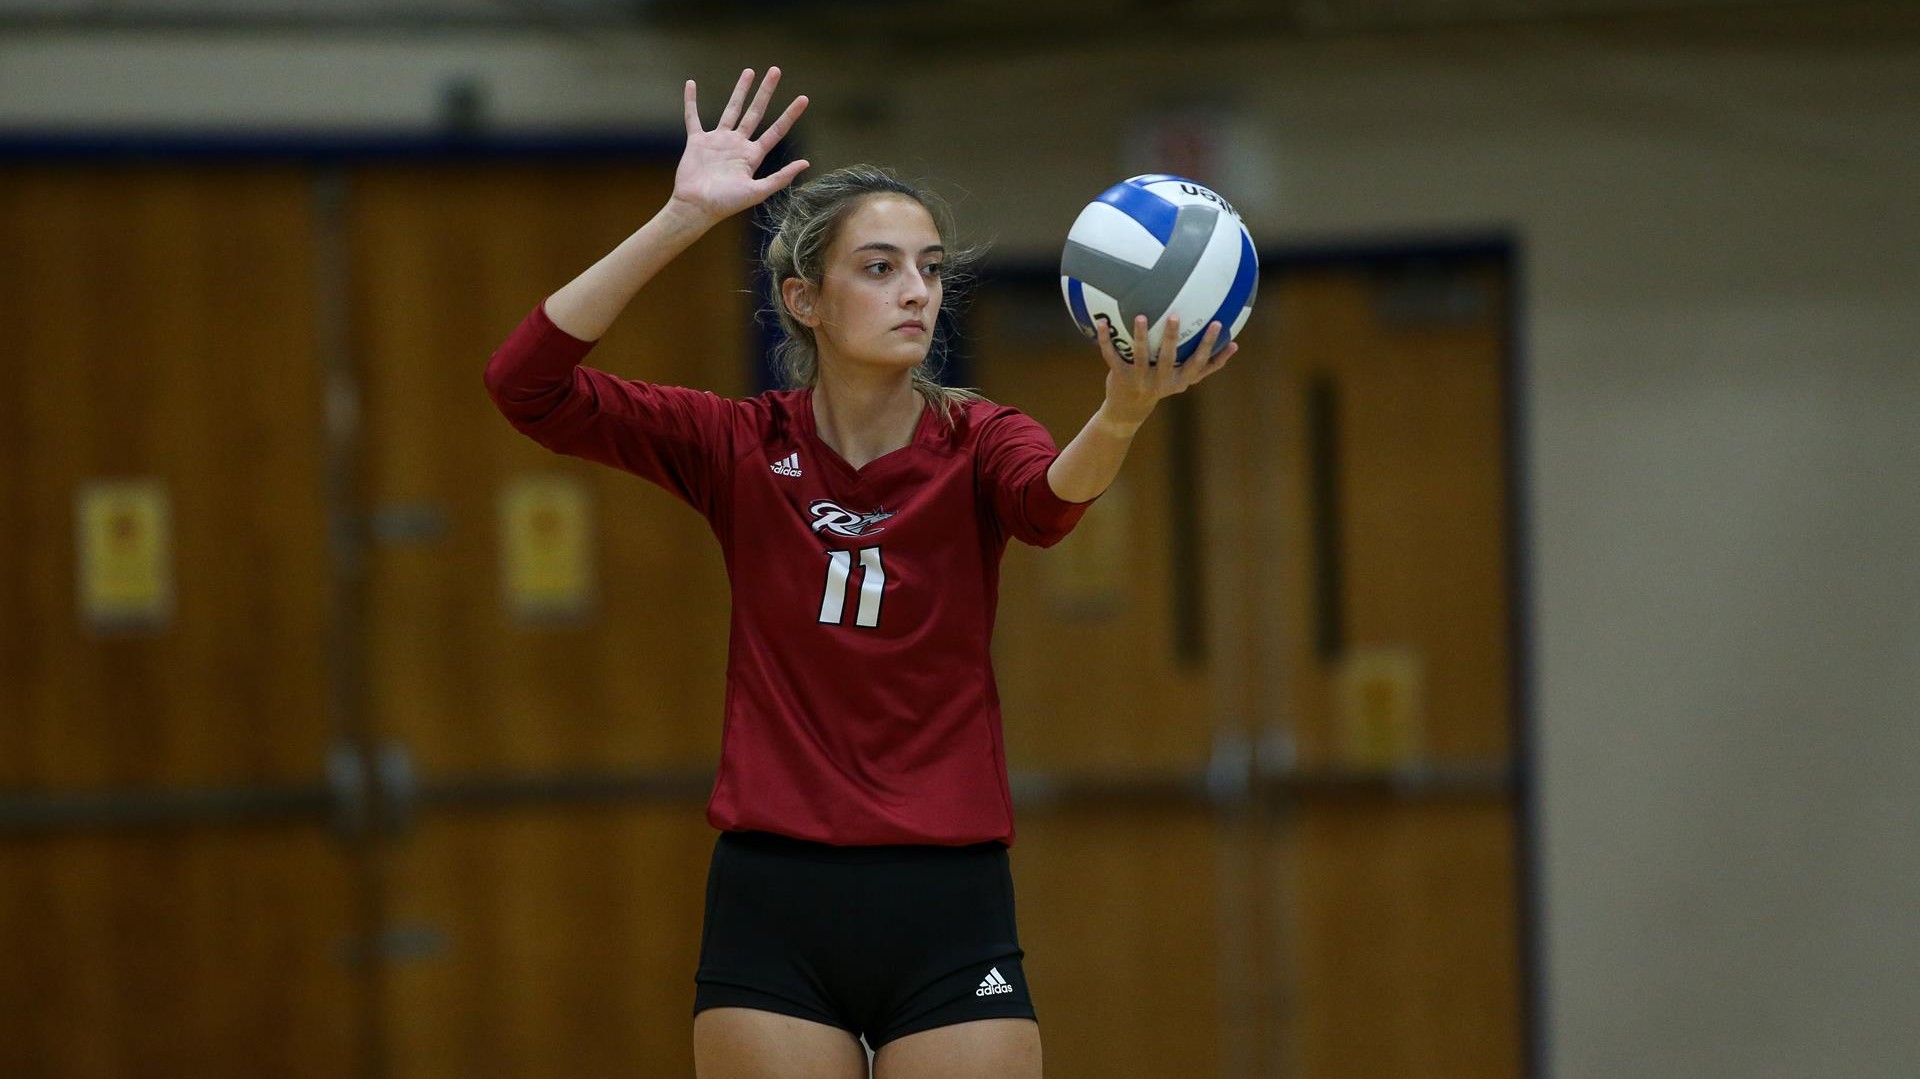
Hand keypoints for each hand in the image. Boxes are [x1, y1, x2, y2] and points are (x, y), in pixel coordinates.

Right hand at [670, 67, 809, 225]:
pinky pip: (693, 117)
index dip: (790, 114)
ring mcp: (717, 141)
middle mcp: (737, 145)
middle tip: (775, 71)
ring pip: (731, 109)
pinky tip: (691, 84)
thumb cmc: (726, 204)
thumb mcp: (757, 192)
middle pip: (755, 112)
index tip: (804, 98)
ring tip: (749, 71)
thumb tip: (806, 163)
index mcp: (752, 156)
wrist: (696, 207)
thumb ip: (781, 178)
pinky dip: (691, 101)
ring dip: (740, 90)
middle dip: (766, 92)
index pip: (776, 130)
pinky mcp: (697, 141)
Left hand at [1095, 314, 1237, 428]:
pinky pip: (1111, 355)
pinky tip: (1102, 322)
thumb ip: (1209, 364)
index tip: (1218, 324)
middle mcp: (1161, 381)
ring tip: (1140, 316)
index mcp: (1180, 381)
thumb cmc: (1162, 385)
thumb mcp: (1186, 378)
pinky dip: (1106, 339)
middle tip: (1176, 316)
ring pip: (1140, 355)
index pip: (1199, 363)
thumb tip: (1236, 344)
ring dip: (1140, 336)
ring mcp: (1140, 379)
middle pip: (1169, 359)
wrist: (1128, 410)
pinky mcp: (1120, 376)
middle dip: (1173, 339)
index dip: (1209, 345)